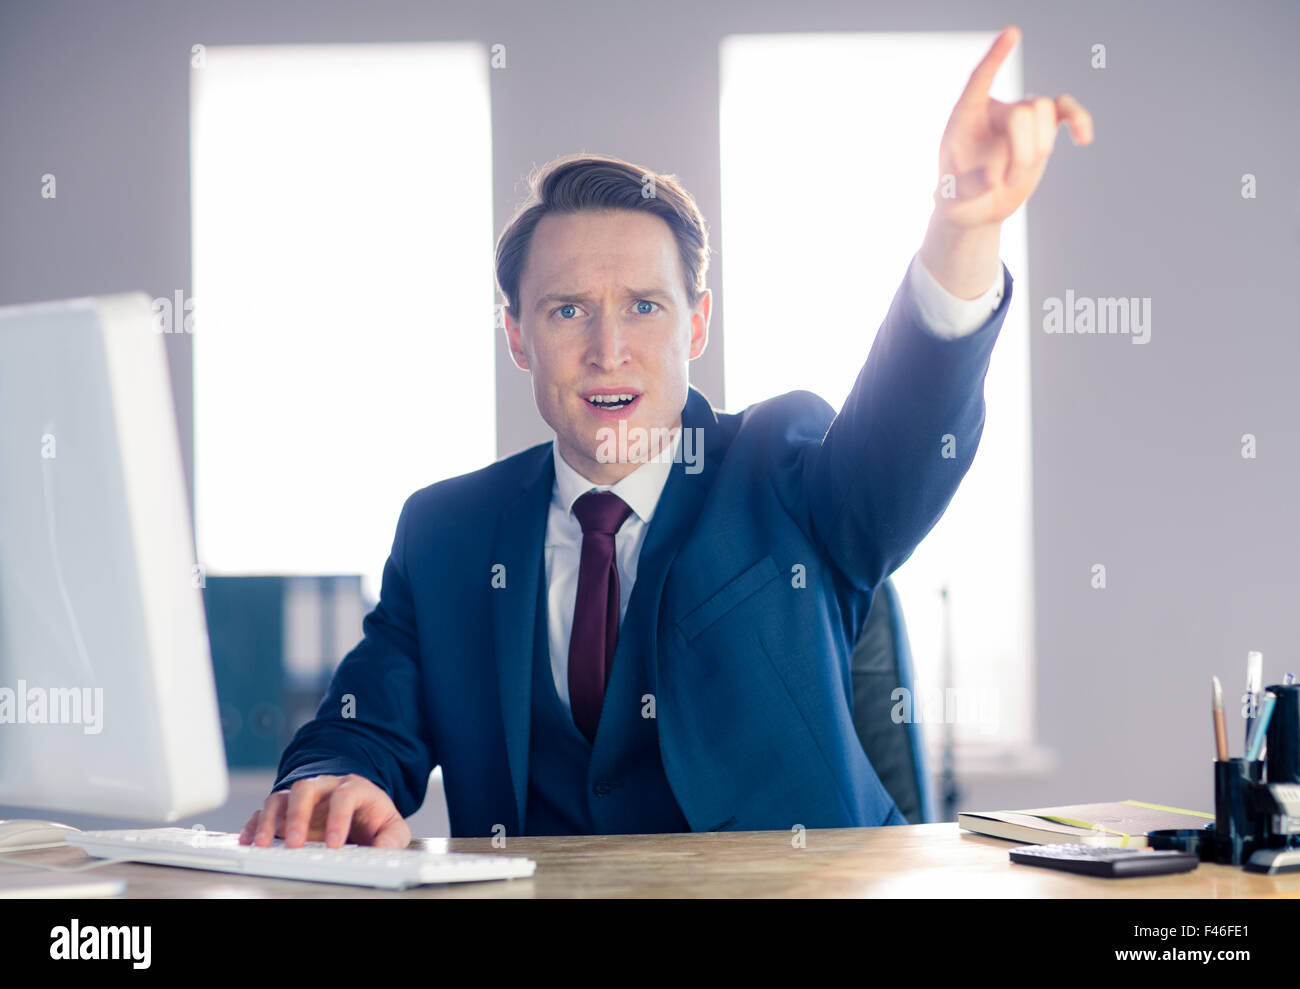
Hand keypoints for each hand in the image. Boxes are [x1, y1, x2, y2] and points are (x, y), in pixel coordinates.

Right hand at [238, 774, 411, 849]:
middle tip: (295, 843)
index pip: (344, 796)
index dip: (338, 819)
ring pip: (280, 798)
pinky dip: (253, 825)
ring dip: (268, 820)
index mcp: (353, 788)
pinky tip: (249, 841)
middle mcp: (324, 788)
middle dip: (298, 816)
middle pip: (306, 789)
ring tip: (262, 844)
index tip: (334, 845)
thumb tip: (381, 851)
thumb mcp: (390, 825)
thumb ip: (391, 838)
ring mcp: (301, 797)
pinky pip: (263, 811)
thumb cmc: (372, 816)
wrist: (358, 806)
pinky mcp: (284, 810)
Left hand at [933, 25, 1092, 228]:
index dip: (997, 57)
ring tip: (1014, 179)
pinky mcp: (1042, 130)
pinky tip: (1083, 140)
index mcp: (965, 116)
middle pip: (1024, 111)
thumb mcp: (953, 198)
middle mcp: (994, 110)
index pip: (980, 78)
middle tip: (1004, 181)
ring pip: (1045, 114)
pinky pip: (1067, 111)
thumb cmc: (958, 198)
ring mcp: (1021, 118)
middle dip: (1021, 151)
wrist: (978, 207)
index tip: (1012, 33)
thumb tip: (993, 178)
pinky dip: (1079, 120)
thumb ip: (968, 186)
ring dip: (1037, 152)